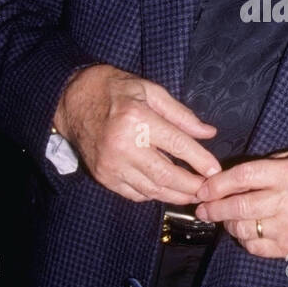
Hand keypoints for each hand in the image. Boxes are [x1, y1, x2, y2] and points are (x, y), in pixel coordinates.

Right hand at [54, 64, 221, 202]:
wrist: (71, 99)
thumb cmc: (113, 90)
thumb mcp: (150, 90)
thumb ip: (180, 114)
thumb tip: (208, 133)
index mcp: (138, 119)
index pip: (178, 146)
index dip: (200, 161)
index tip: (216, 171)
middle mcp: (123, 146)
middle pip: (166, 175)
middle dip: (192, 186)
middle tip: (209, 190)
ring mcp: (111, 165)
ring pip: (151, 190)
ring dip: (176, 195)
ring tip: (193, 194)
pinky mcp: (103, 176)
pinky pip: (134, 194)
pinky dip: (153, 195)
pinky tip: (166, 190)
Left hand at [194, 151, 287, 257]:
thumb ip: (262, 167)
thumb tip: (220, 179)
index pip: (244, 177)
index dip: (218, 184)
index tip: (203, 189)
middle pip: (239, 206)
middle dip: (214, 208)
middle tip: (202, 208)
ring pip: (243, 228)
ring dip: (228, 224)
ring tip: (227, 218)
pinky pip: (254, 247)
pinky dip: (244, 239)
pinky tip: (247, 230)